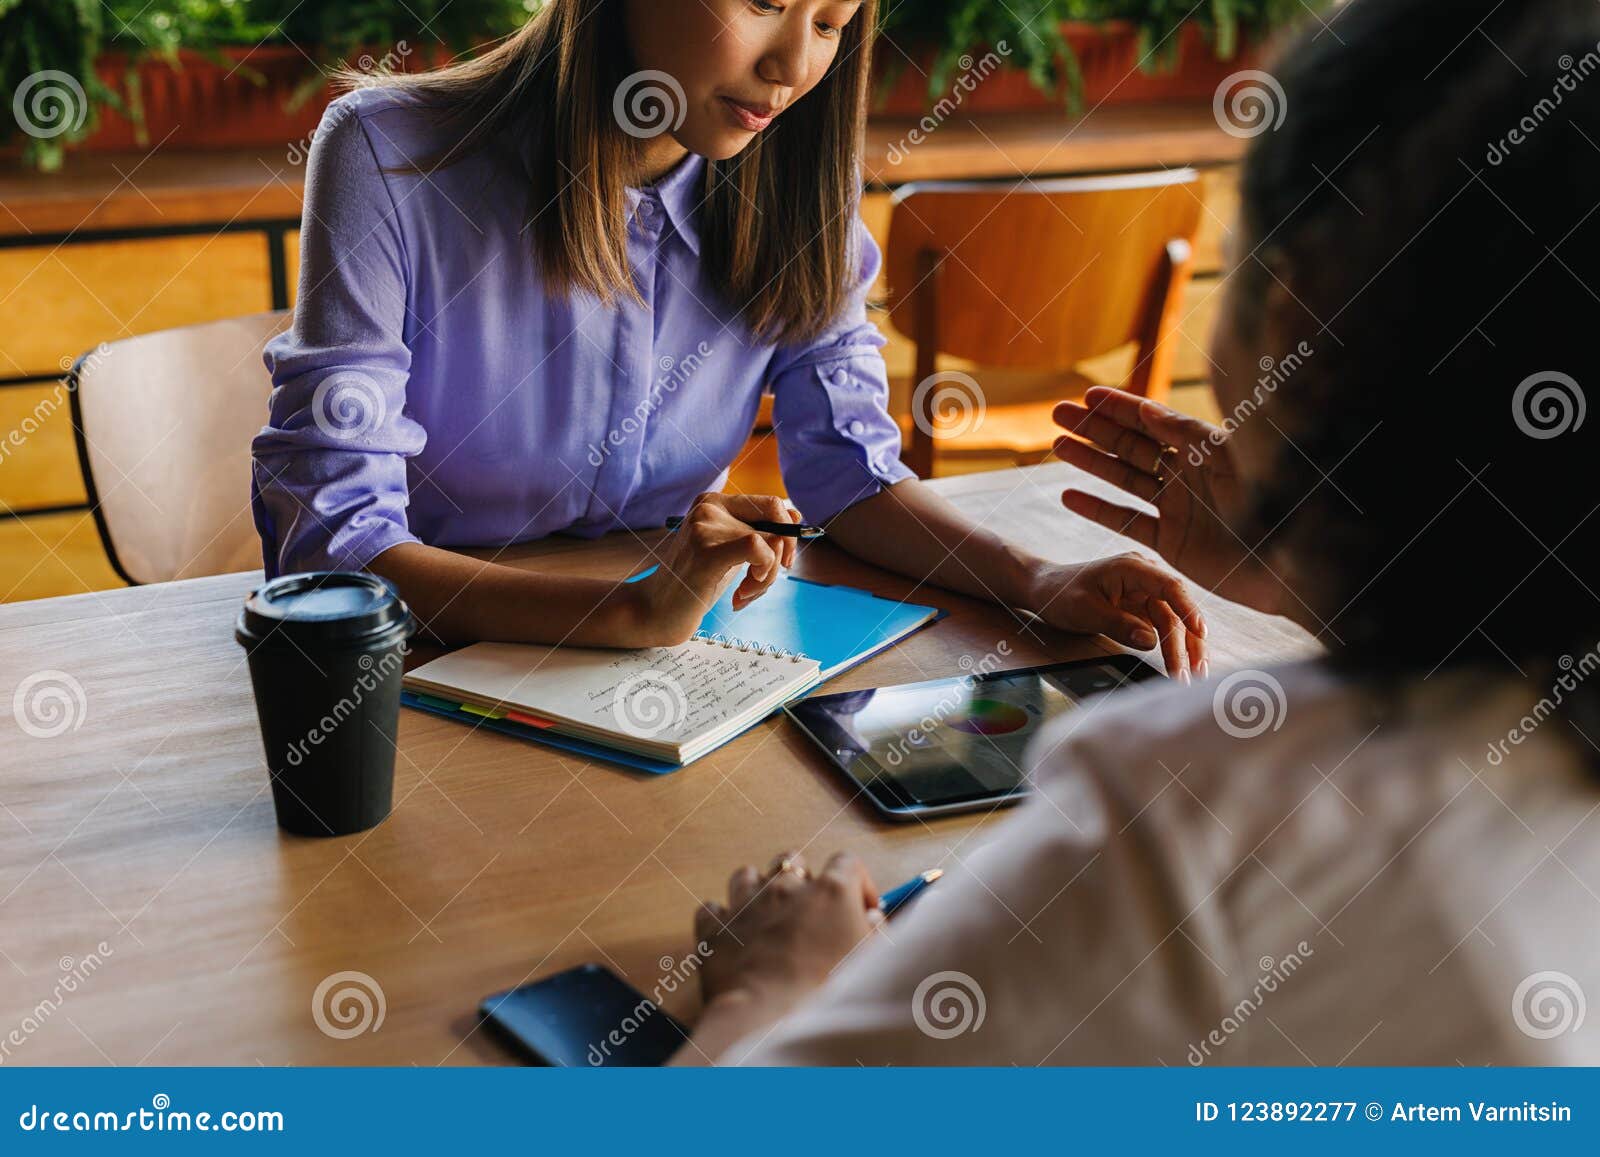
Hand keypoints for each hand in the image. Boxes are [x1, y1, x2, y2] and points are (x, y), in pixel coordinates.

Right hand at [625, 492, 798, 646]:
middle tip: (762, 582)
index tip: (783, 561)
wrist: (656, 611)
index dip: (788, 533)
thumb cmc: (695, 582)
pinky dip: (761, 576)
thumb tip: (796, 514)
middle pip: (776, 522)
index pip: (771, 504)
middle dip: (781, 557)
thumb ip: (757, 532)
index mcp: (714, 501)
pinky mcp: (706, 552)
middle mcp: (709, 507)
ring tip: (744, 594)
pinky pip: (757, 550)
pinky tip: (740, 595)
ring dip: (766, 578)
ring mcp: (705, 527)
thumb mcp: (729, 551)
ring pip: (770, 543)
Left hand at [695, 851, 880, 1019]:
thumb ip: (875, 933)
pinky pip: (711, 909)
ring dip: (757, 889)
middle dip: (802, 878)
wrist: (770, 1022)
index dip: (857, 881)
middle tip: (809, 911)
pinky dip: (720, 918)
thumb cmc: (828, 996)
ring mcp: (746, 904)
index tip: (860, 907)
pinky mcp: (715, 928)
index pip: (847, 862)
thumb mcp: (871, 963)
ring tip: (767, 915)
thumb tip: (871, 919)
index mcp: (831, 892)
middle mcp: (787, 888)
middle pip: (793, 860)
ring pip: (747, 875)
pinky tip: (731, 934)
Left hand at [1023, 553, 1206, 680]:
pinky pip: (1163, 628)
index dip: (1188, 609)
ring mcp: (1145, 593)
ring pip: (1172, 622)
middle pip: (1176, 610)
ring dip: (1183, 649)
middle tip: (1195, 672)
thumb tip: (1150, 640)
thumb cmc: (1060, 593)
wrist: (1044, 589)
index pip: (1170, 587)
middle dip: (1188, 641)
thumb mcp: (1085, 611)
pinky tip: (1182, 665)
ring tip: (1191, 677)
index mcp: (1132, 568)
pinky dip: (1171, 647)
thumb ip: (1118, 624)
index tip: (1199, 631)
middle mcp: (1145, 578)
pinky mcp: (1142, 609)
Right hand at [1053, 387, 1282, 615]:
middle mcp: (1188, 475)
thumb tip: (1148, 407)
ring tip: (1058, 445)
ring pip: (1123, 479)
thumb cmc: (1272, 507)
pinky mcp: (1171, 542)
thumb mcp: (1231, 459)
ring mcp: (1177, 508)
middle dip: (1094, 429)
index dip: (1120, 407)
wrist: (1286, 566)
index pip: (1154, 421)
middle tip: (1058, 413)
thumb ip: (1188, 433)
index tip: (1088, 396)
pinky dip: (1096, 508)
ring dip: (1090, 462)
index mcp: (1204, 451)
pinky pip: (1125, 520)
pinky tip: (1068, 495)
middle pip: (1131, 445)